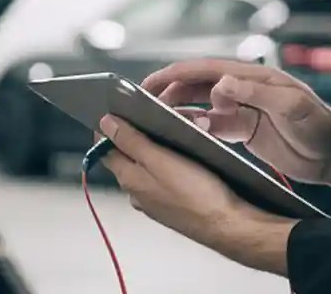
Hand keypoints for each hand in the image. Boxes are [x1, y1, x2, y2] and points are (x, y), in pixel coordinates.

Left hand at [98, 114, 294, 274]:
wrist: (226, 224)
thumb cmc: (195, 191)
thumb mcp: (160, 160)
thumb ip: (131, 142)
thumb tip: (105, 123)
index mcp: (128, 179)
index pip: (105, 149)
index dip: (108, 127)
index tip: (119, 107)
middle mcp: (136, 192)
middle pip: (128, 156)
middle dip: (138, 133)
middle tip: (159, 114)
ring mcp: (154, 200)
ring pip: (148, 166)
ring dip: (158, 146)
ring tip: (180, 129)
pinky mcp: (173, 204)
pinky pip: (165, 176)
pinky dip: (171, 161)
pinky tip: (188, 155)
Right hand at [142, 59, 330, 184]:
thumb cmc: (319, 125)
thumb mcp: (290, 107)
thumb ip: (256, 94)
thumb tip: (222, 82)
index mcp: (255, 76)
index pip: (209, 69)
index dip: (178, 72)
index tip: (151, 81)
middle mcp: (246, 89)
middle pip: (200, 84)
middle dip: (171, 90)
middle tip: (142, 103)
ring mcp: (244, 110)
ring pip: (203, 106)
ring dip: (181, 110)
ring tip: (158, 121)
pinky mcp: (246, 130)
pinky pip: (213, 126)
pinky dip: (197, 129)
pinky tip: (184, 135)